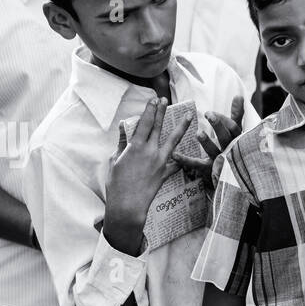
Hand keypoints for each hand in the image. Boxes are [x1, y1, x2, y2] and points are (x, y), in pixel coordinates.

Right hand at [104, 98, 190, 248]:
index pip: (145, 123)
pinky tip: (185, 154)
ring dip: (181, 127)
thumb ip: (122, 143)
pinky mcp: (164, 174)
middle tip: (165, 99)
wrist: (128, 206)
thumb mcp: (115, 160)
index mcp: (135, 147)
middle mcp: (150, 152)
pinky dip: (180, 158)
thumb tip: (123, 126)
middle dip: (162, 111)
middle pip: (158, 127)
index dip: (150, 110)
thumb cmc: (117, 184)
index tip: (154, 99)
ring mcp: (160, 162)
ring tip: (189, 116)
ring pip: (173, 141)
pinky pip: (175, 164)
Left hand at [172, 95, 245, 187]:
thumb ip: (236, 115)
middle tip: (208, 114)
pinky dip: (185, 160)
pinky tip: (175, 154)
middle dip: (218, 126)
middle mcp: (230, 149)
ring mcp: (220, 161)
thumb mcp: (235, 132)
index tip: (211, 112)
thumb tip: (238, 95)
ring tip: (198, 133)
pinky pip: (197, 165)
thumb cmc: (232, 148)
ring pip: (214, 151)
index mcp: (237, 138)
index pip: (233, 128)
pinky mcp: (209, 171)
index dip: (223, 120)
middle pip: (226, 137)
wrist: (232, 179)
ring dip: (207, 142)